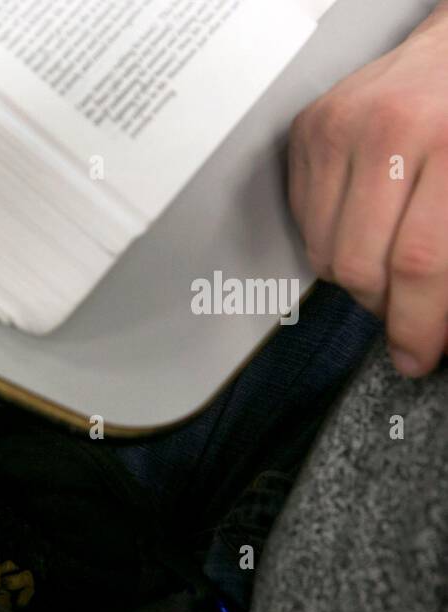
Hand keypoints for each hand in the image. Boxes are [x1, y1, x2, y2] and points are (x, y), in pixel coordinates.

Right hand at [288, 2, 447, 376]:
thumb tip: (438, 323)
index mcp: (447, 140)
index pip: (418, 262)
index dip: (417, 324)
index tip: (417, 355)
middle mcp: (385, 131)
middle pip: (358, 266)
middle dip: (384, 306)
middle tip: (408, 311)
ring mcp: (335, 129)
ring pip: (323, 253)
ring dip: (357, 277)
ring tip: (389, 264)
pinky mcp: (307, 131)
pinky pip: (304, 223)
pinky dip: (333, 240)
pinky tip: (366, 226)